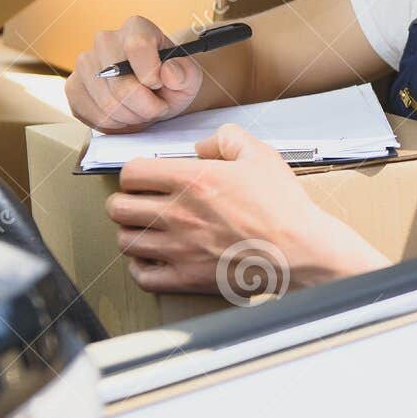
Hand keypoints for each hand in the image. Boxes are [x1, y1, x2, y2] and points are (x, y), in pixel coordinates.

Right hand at [65, 16, 202, 133]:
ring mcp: (85, 63)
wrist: (154, 93)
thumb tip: (167, 72)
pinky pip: (91, 114)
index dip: (152, 74)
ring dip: (131, 116)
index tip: (160, 85)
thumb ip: (185, 73)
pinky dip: (113, 123)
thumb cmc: (171, 82)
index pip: (137, 46)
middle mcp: (105, 40)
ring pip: (106, 103)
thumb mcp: (190, 78)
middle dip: (144, 106)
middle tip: (155, 107)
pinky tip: (124, 115)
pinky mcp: (73, 87)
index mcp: (136, 28)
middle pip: (119, 82)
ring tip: (141, 111)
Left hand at [105, 123, 388, 296]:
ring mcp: (178, 249)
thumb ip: (227, 139)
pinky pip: (142, 276)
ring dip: (132, 233)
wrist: (299, 251)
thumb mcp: (260, 155)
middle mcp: (177, 214)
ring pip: (125, 241)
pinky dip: (142, 267)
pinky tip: (154, 259)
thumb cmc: (282, 206)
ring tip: (147, 230)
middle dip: (125, 202)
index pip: (130, 173)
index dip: (134, 173)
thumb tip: (202, 147)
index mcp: (191, 180)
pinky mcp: (186, 278)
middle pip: (117, 208)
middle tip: (140, 203)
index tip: (144, 178)